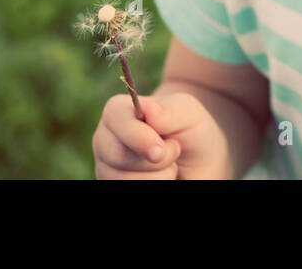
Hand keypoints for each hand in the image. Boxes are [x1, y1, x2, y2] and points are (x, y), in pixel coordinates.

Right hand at [93, 92, 225, 178]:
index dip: (139, 136)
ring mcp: (105, 167)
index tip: (161, 150)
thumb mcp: (187, 113)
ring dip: (159, 176)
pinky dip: (154, 185)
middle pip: (119, 155)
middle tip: (174, 152)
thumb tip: (146, 109)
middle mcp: (104, 139)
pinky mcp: (111, 183)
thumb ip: (168, 111)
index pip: (115, 118)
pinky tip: (160, 177)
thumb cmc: (188, 130)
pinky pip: (130, 192)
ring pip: (125, 179)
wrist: (196, 160)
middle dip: (156, 159)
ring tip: (169, 165)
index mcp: (117, 111)